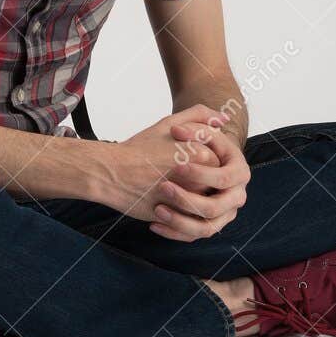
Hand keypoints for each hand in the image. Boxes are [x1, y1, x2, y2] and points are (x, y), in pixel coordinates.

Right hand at [94, 104, 223, 221]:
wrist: (112, 173)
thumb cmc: (140, 148)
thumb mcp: (169, 123)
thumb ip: (200, 115)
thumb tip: (223, 119)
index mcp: (204, 155)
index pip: (216, 164)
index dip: (195, 163)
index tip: (175, 160)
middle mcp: (201, 179)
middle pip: (210, 184)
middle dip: (193, 181)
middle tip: (168, 174)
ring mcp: (190, 201)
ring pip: (201, 203)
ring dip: (187, 198)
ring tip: (165, 188)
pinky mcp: (178, 218)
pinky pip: (190, 220)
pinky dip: (179, 214)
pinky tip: (162, 202)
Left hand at [150, 117, 250, 241]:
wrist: (175, 162)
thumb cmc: (183, 143)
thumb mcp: (189, 126)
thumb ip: (201, 116)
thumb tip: (219, 118)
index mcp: (237, 171)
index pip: (224, 178)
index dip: (201, 174)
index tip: (176, 166)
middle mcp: (235, 195)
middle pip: (216, 207)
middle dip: (188, 199)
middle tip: (164, 187)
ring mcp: (222, 214)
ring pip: (206, 228)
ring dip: (181, 220)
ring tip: (158, 208)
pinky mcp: (206, 225)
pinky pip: (194, 236)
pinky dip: (174, 232)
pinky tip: (154, 222)